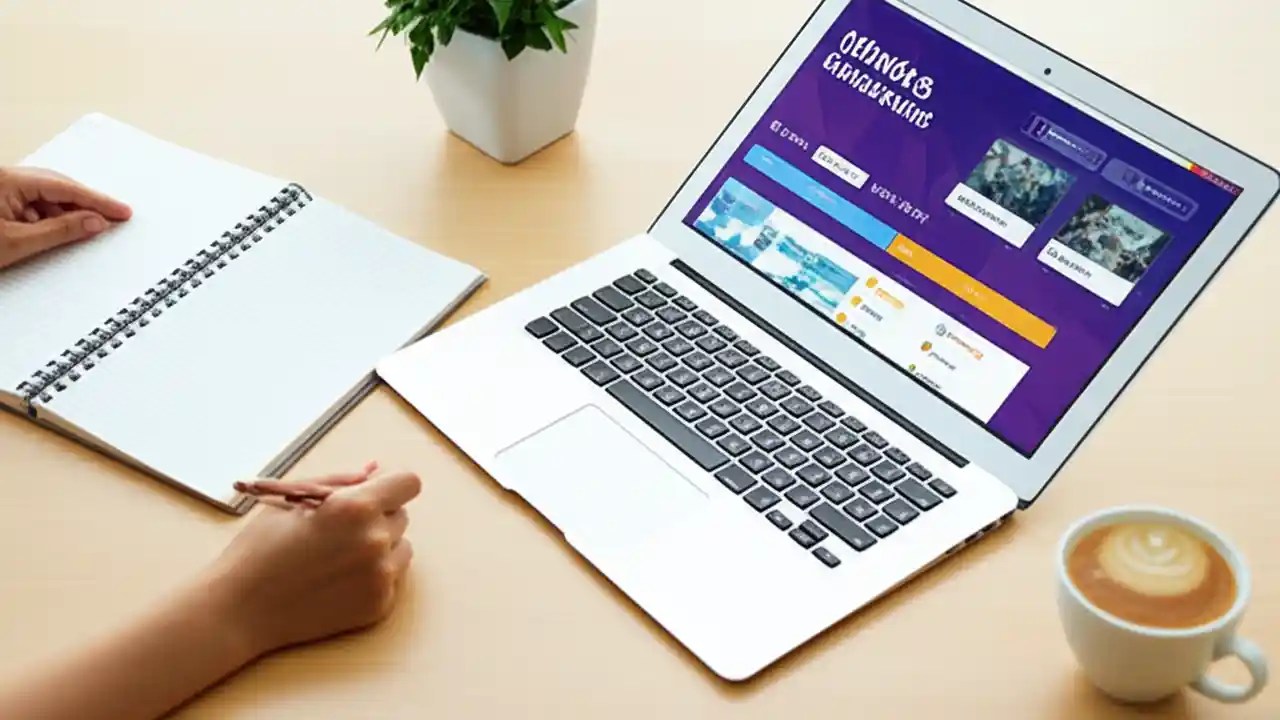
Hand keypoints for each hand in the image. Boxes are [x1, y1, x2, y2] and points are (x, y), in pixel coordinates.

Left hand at [0, 167, 131, 269]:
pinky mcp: (0, 199)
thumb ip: (59, 231)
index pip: (64, 187)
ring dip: (64, 214)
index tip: (120, 211)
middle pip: (56, 187)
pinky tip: (56, 230)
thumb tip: (94, 222)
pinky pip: (32, 202)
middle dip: (84, 205)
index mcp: (8, 180)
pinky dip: (48, 216)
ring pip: (45, 196)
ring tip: (83, 230)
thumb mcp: (18, 242)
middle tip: (112, 218)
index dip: (96, 201)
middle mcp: (5, 177)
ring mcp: (2, 186)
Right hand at [205, 467, 421, 658]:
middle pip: (401, 516)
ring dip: (380, 547)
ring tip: (337, 557)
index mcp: (356, 508)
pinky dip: (373, 576)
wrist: (239, 609)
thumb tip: (376, 469)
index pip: (408, 482)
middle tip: (337, 531)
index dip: (392, 485)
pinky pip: (392, 579)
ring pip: (401, 547)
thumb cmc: (260, 548)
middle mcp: (375, 541)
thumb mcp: (294, 500)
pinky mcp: (379, 606)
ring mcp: (380, 577)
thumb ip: (341, 481)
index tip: (376, 492)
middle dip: (377, 517)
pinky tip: (337, 580)